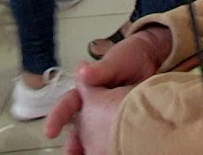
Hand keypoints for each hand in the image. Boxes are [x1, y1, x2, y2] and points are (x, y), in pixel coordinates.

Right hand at [46, 29, 171, 145]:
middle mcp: (93, 103)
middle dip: (73, 141)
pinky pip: (112, 133)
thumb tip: (84, 73)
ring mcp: (107, 112)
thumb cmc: (129, 56)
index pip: (67, 104)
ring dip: (90, 146)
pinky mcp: (120, 118)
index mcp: (86, 88)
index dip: (57, 117)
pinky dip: (109, 143)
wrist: (152, 58)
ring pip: (94, 133)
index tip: (50, 131)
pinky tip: (111, 150)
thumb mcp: (115, 60)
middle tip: (71, 153)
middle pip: (78, 125)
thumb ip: (101, 69)